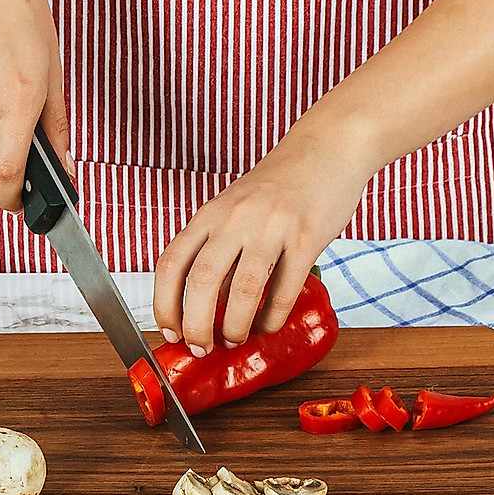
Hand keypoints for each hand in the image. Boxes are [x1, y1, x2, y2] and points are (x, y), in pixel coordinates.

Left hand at [153, 119, 376, 353]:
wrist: (329, 147)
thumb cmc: (281, 185)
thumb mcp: (236, 209)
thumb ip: (220, 249)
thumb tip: (207, 304)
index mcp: (211, 214)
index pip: (171, 263)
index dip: (164, 304)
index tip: (170, 331)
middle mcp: (235, 219)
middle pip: (200, 282)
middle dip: (196, 325)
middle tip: (202, 346)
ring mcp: (272, 227)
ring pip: (243, 290)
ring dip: (235, 326)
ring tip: (235, 339)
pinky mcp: (307, 237)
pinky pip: (285, 290)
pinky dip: (272, 317)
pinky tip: (268, 326)